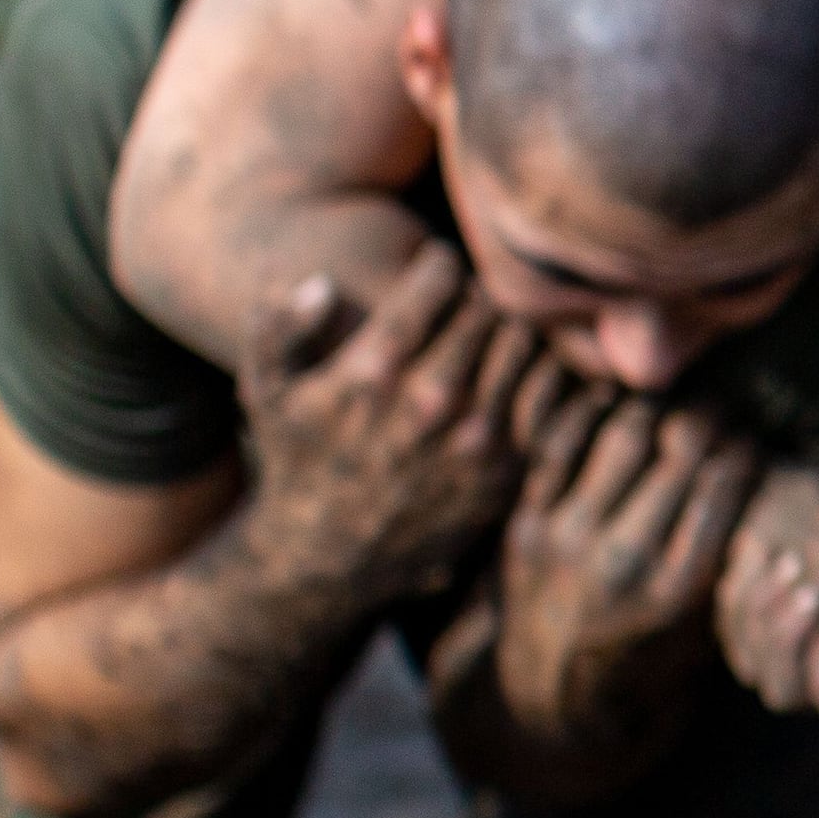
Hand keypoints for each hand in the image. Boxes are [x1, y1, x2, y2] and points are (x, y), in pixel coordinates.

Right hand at [235, 247, 552, 606]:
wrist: (329, 554)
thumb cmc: (296, 458)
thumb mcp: (264, 394)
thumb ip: (277, 330)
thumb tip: (322, 283)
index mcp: (375, 372)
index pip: (440, 280)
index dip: (439, 263)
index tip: (434, 267)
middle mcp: (433, 401)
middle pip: (491, 307)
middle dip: (479, 295)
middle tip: (468, 300)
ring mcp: (480, 437)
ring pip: (529, 344)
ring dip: (514, 331)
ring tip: (493, 334)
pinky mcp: (511, 467)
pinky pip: (554, 395)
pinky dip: (546, 374)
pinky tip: (521, 371)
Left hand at [490, 395, 760, 745]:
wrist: (548, 694)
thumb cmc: (646, 655)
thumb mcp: (702, 625)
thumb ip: (729, 561)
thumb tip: (775, 484)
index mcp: (676, 591)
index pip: (724, 488)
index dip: (746, 450)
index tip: (753, 441)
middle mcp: (622, 562)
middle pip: (680, 455)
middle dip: (709, 421)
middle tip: (719, 410)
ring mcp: (568, 540)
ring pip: (624, 437)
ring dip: (657, 409)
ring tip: (672, 403)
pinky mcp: (525, 526)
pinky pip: (560, 445)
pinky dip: (592, 413)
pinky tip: (615, 405)